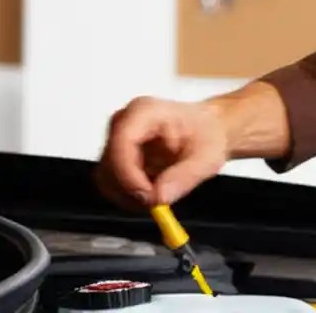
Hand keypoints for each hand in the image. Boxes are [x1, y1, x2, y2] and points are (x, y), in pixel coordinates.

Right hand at [94, 95, 229, 210]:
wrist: (207, 130)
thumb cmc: (207, 135)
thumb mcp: (208, 156)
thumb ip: (184, 176)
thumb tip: (159, 197)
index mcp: (145, 112)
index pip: (122, 142)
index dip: (129, 174)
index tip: (149, 196)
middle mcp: (123, 123)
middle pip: (110, 165)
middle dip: (131, 190)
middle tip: (158, 203)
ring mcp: (115, 141)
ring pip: (107, 179)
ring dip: (131, 196)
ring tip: (161, 194)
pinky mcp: (115, 158)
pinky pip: (112, 185)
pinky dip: (131, 196)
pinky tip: (154, 191)